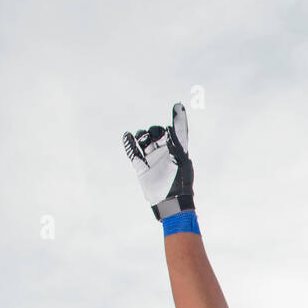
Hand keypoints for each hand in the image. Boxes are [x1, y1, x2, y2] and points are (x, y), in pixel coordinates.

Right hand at [123, 102, 194, 219]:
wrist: (169, 202)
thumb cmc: (180, 182)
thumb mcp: (181, 159)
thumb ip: (177, 141)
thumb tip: (173, 126)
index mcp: (177, 150)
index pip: (177, 131)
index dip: (178, 118)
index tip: (178, 106)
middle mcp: (164, 152)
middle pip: (156, 132)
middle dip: (154, 131)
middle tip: (155, 136)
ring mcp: (151, 158)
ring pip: (143, 140)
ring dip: (141, 136)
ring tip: (142, 140)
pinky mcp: (140, 166)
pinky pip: (132, 151)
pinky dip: (129, 143)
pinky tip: (127, 136)